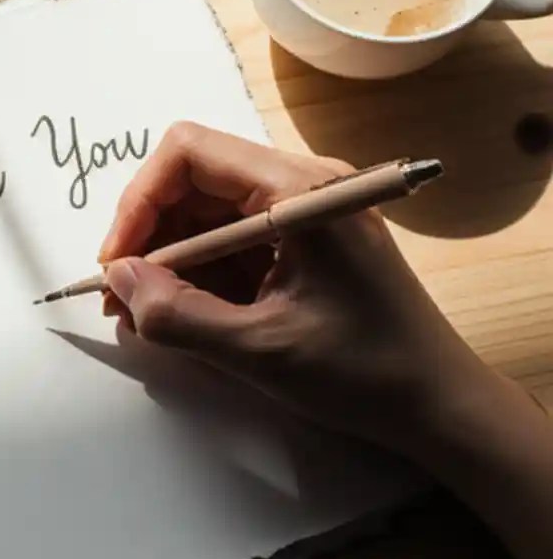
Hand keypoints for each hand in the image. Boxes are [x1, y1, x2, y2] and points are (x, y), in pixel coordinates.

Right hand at [97, 122, 512, 451]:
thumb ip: (179, 314)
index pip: (190, 153)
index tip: (119, 262)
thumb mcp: (260, 351)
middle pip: (194, 178)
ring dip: (169, 256)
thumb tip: (118, 279)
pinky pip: (232, 236)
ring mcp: (305, 209)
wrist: (440, 405)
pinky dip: (199, 270)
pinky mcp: (305, 238)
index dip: (140, 201)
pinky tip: (182, 312)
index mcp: (300, 192)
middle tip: (122, 295)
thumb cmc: (365, 374)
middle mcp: (303, 184)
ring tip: (145, 312)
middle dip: (149, 233)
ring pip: (208, 209)